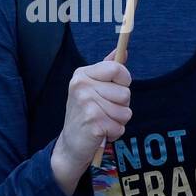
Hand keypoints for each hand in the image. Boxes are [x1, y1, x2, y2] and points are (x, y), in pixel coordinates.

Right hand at [51, 49, 132, 194]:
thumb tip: (122, 51)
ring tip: (101, 122)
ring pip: (126, 111)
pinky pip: (120, 126)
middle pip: (125, 93)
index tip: (114, 89)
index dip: (124, 81)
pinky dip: (114, 133)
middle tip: (102, 111)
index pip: (117, 69)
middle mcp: (81, 87)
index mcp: (82, 75)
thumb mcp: (92, 87)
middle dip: (120, 106)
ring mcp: (86, 105)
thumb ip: (107, 69)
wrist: (70, 144)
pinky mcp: (93, 123)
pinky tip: (100, 132)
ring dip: (118, 121)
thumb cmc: (85, 113)